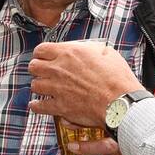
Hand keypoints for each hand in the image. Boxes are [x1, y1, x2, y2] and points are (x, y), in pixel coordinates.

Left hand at [26, 41, 142, 126]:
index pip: (41, 49)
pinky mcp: (60, 106)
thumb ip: (87, 48)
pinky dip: (36, 106)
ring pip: (34, 85)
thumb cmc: (117, 78)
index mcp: (69, 53)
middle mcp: (59, 69)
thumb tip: (82, 48)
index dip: (41, 53)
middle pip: (33, 66)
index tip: (43, 57)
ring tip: (43, 88)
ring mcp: (57, 88)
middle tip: (42, 72)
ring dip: (38, 86)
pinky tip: (37, 105)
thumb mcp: (105, 51)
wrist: (120, 101)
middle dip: (37, 69)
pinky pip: (39, 106)